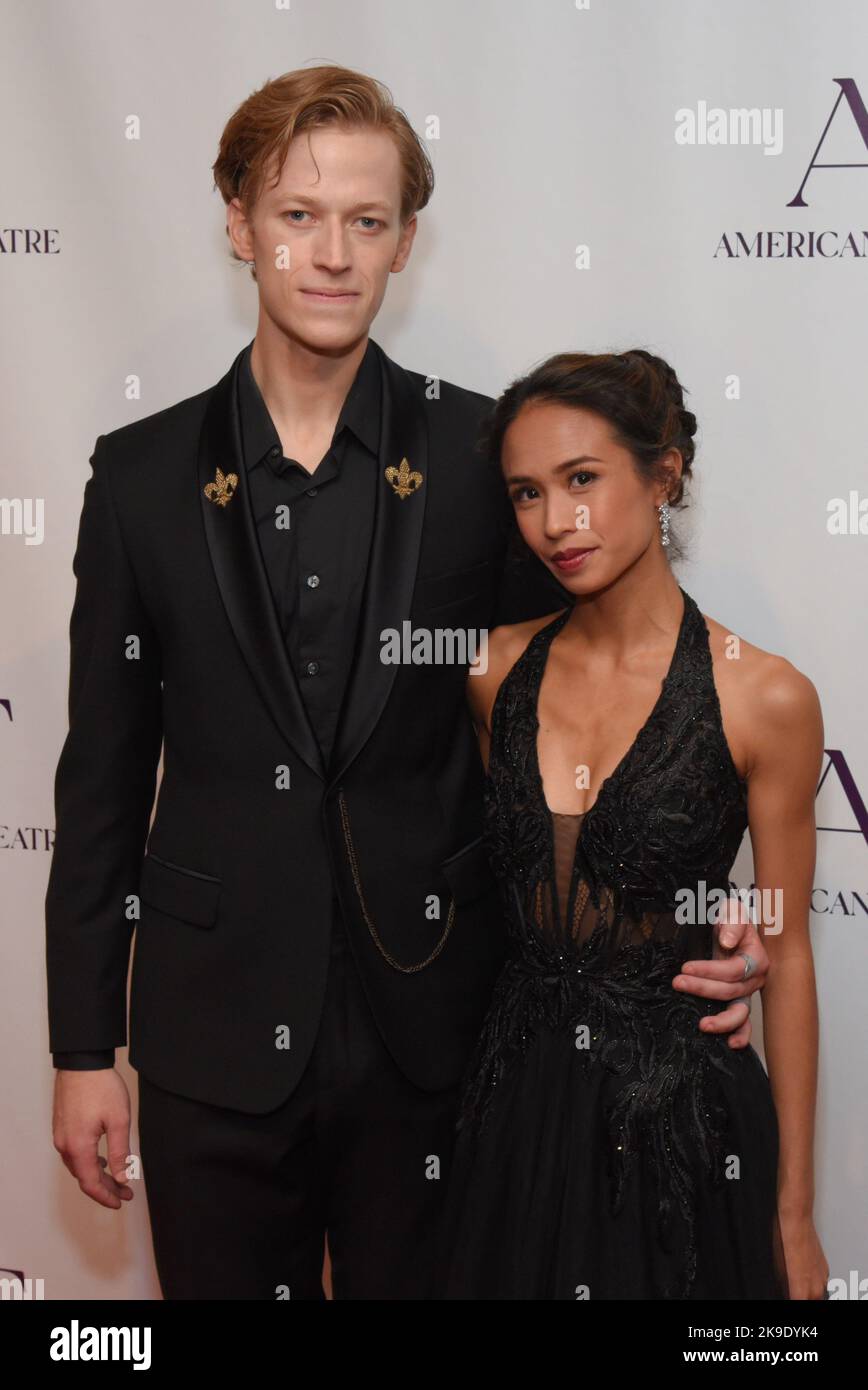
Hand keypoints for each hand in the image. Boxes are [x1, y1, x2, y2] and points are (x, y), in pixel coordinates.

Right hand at [52, 1068, 134, 1208]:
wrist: (81, 1062)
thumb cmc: (101, 1087)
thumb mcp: (118, 1121)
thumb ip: (120, 1153)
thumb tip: (121, 1178)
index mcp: (78, 1147)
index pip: (91, 1184)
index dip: (106, 1196)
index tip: (121, 1202)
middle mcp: (65, 1145)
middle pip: (84, 1177)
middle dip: (105, 1188)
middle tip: (125, 1192)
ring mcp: (60, 1136)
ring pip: (78, 1166)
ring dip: (96, 1176)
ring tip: (116, 1178)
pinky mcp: (61, 1126)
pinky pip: (73, 1154)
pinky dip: (88, 1163)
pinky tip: (101, 1160)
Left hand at [672, 897, 769, 1048]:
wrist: (730, 928)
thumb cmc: (731, 921)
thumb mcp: (732, 912)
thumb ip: (732, 922)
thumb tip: (727, 941)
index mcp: (756, 958)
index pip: (734, 969)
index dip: (710, 970)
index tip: (686, 967)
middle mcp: (754, 979)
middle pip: (732, 991)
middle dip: (704, 989)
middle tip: (679, 983)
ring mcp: (746, 993)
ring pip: (739, 1012)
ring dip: (722, 1021)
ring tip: (702, 1024)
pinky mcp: (738, 1001)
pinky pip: (743, 1023)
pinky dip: (740, 1035)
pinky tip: (730, 1045)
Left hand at [778, 1210, 828, 1299]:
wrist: (797, 1220)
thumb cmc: (784, 1239)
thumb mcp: (777, 1269)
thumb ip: (784, 1286)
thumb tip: (785, 1289)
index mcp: (802, 1291)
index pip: (797, 1303)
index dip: (791, 1298)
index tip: (787, 1293)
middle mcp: (816, 1287)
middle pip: (810, 1300)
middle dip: (800, 1296)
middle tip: (790, 1288)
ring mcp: (823, 1278)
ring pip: (817, 1294)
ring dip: (807, 1291)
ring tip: (795, 1280)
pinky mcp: (826, 1269)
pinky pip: (820, 1282)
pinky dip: (812, 1281)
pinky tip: (802, 1271)